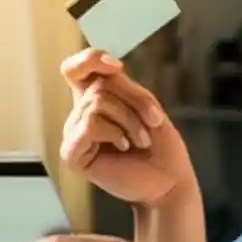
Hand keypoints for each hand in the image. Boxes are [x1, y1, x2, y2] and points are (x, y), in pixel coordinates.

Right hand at [59, 49, 194, 207]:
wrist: (169, 181)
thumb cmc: (159, 146)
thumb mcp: (144, 104)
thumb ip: (119, 84)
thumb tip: (104, 70)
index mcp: (94, 101)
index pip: (75, 69)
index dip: (90, 59)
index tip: (116, 67)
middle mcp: (79, 116)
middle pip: (97, 86)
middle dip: (132, 101)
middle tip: (152, 122)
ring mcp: (74, 135)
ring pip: (95, 103)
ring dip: (128, 119)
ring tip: (140, 139)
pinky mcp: (73, 154)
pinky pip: (89, 124)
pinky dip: (114, 132)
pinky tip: (124, 147)